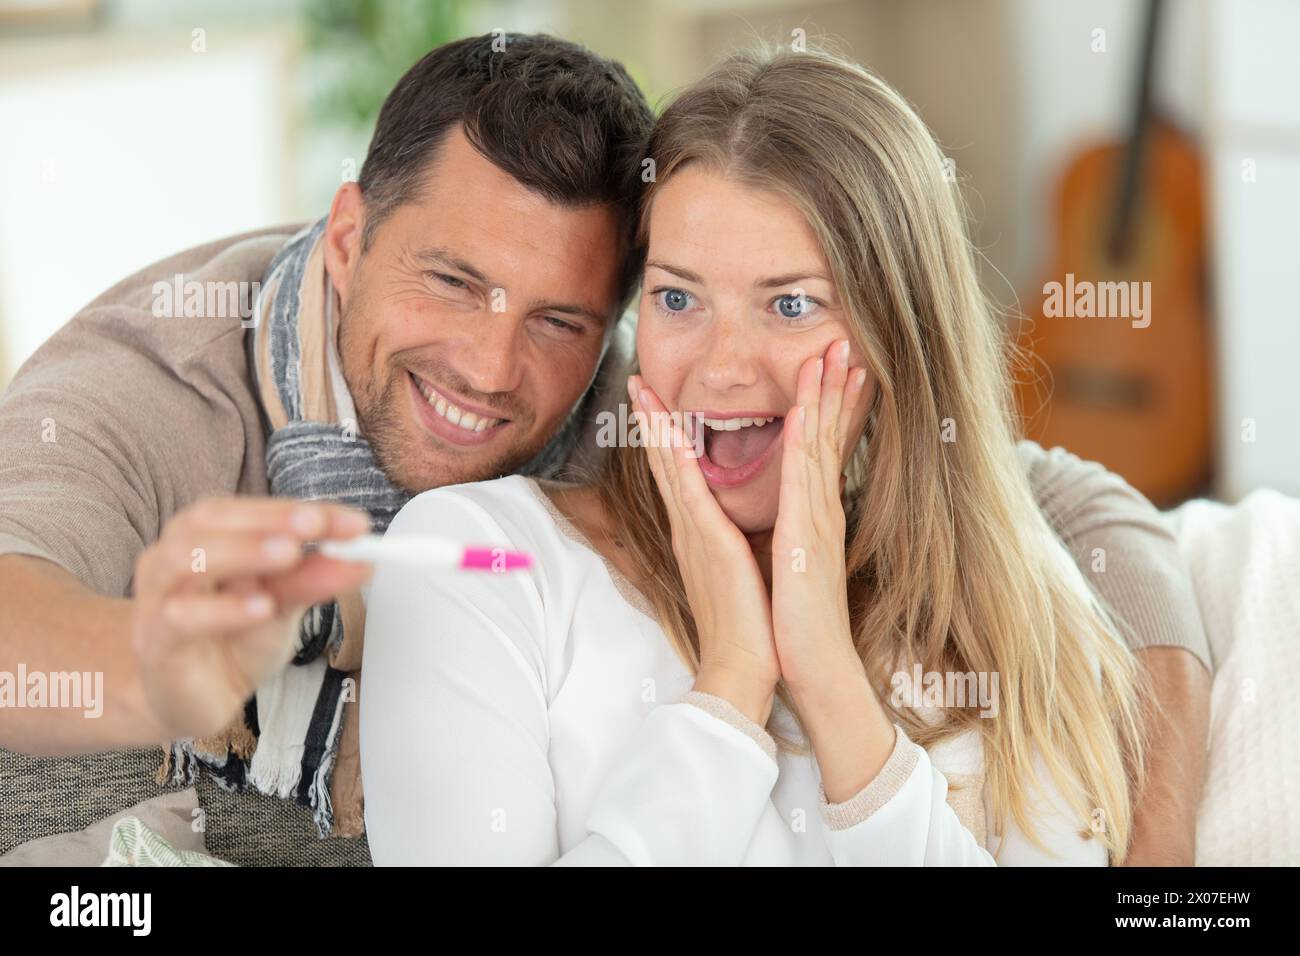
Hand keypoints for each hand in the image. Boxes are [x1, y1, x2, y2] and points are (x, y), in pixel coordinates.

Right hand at [130, 497, 372, 739]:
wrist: (193, 698)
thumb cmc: (232, 639)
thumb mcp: (283, 605)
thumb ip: (313, 579)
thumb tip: (362, 560)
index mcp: (209, 536)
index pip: (253, 510)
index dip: (302, 511)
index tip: (352, 524)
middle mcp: (176, 556)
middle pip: (210, 520)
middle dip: (269, 519)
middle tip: (315, 526)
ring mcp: (159, 598)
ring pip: (185, 559)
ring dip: (242, 552)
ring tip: (289, 555)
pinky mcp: (155, 642)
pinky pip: (180, 617)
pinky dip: (224, 609)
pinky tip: (261, 607)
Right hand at [628, 375, 778, 724]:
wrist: (741, 669)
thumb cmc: (746, 626)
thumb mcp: (737, 571)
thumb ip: (727, 544)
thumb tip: (729, 527)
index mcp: (699, 534)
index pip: (677, 473)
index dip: (666, 434)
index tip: (657, 401)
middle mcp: (690, 529)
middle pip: (664, 461)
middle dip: (651, 418)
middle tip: (637, 378)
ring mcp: (695, 536)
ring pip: (670, 469)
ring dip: (657, 426)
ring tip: (643, 389)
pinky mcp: (710, 546)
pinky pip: (692, 495)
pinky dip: (681, 462)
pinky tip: (671, 436)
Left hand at [771, 339, 872, 694]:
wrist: (812, 666)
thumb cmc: (797, 621)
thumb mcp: (793, 561)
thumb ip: (795, 527)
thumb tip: (790, 508)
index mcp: (813, 513)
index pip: (822, 446)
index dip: (829, 404)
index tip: (833, 367)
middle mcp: (819, 510)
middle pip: (828, 434)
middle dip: (834, 386)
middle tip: (841, 342)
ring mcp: (816, 522)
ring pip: (819, 446)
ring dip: (822, 398)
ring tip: (829, 354)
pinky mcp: (805, 541)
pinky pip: (804, 483)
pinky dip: (805, 444)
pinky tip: (804, 412)